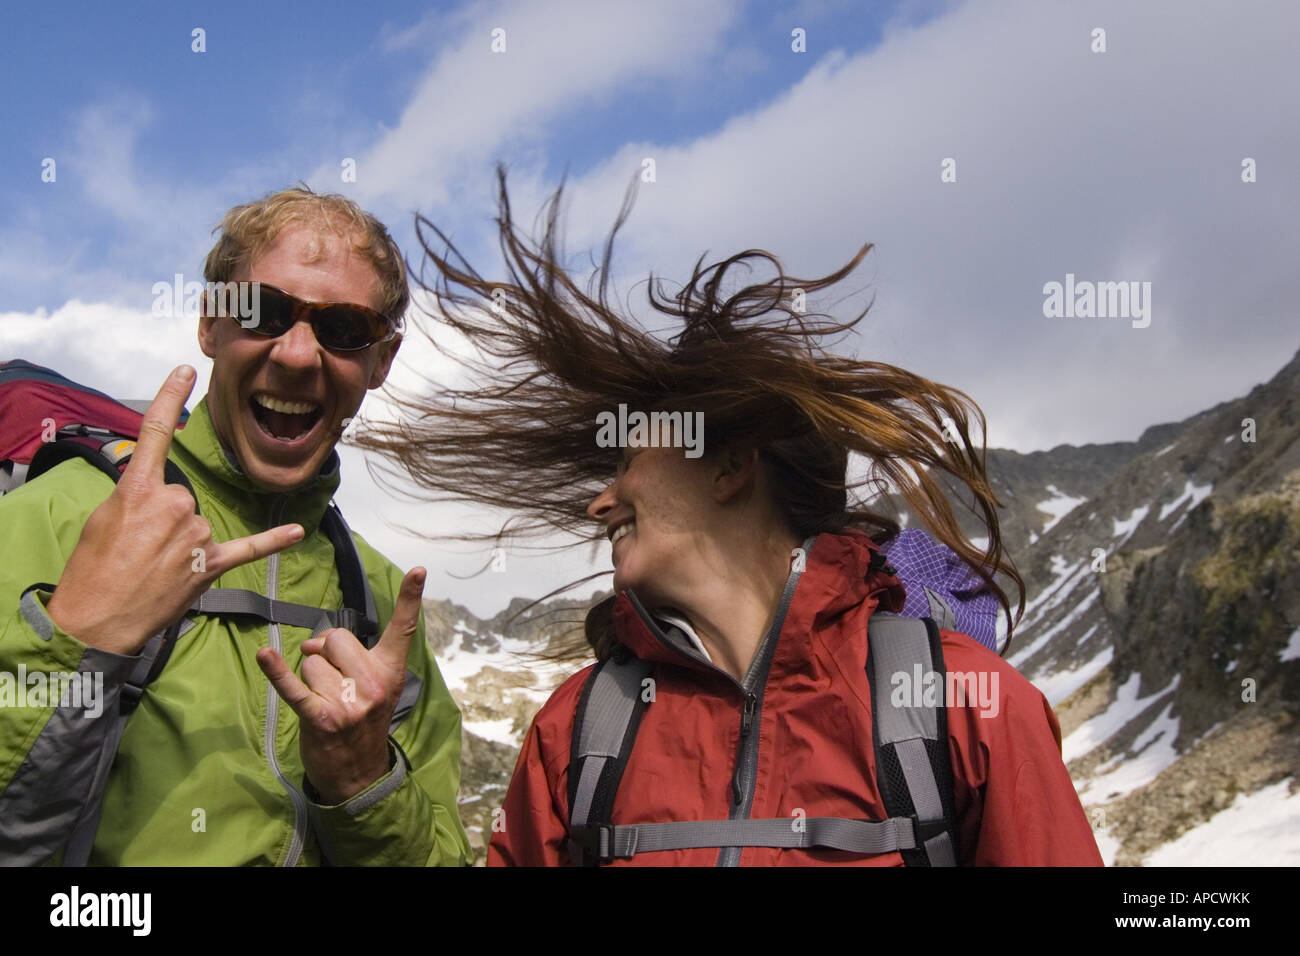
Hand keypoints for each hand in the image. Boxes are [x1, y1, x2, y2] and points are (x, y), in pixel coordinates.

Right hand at [46, 366, 305, 654]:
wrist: (96, 622)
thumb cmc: (92, 571)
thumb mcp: (102, 519)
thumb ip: (134, 497)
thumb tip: (153, 495)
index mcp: (139, 490)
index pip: (157, 433)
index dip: (171, 398)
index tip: (186, 372)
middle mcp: (174, 505)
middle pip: (180, 497)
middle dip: (161, 521)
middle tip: (135, 550)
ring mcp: (195, 534)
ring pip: (197, 524)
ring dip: (178, 544)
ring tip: (149, 568)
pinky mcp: (210, 563)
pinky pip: (249, 546)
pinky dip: (273, 539)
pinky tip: (297, 532)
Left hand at [256, 566, 425, 804]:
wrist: (358, 773)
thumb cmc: (363, 720)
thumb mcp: (374, 687)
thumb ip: (352, 656)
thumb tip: (312, 642)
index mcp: (390, 671)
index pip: (403, 628)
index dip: (411, 598)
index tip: (419, 569)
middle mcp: (373, 684)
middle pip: (335, 638)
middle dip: (325, 652)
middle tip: (334, 680)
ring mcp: (348, 702)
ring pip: (311, 662)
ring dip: (309, 677)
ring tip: (323, 700)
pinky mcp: (321, 718)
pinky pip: (294, 687)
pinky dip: (276, 672)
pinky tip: (264, 657)